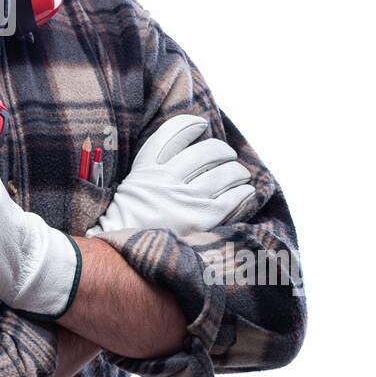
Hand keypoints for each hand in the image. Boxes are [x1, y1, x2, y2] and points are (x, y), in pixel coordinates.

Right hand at [87, 115, 254, 237]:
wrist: (131, 252)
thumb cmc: (138, 214)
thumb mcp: (137, 180)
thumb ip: (158, 161)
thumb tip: (193, 136)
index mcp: (147, 167)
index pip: (174, 131)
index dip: (192, 124)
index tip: (201, 125)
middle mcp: (165, 179)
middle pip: (207, 151)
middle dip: (222, 150)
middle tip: (226, 155)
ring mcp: (184, 199)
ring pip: (224, 173)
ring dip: (237, 171)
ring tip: (239, 175)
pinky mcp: (201, 219)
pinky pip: (232, 197)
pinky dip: (243, 191)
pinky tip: (245, 191)